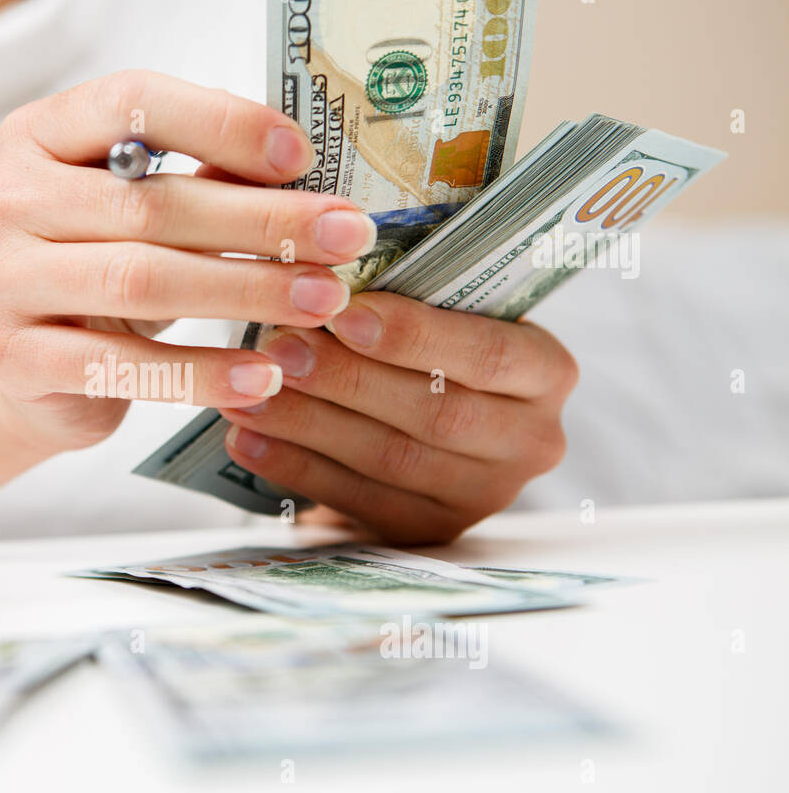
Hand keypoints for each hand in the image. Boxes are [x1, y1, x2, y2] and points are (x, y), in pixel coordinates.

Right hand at [0, 69, 375, 454]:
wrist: (15, 366)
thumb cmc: (93, 272)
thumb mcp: (137, 214)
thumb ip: (200, 180)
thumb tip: (303, 172)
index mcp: (36, 134)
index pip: (132, 103)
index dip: (223, 124)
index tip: (302, 157)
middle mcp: (2, 197)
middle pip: (150, 203)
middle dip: (262, 222)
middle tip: (345, 238)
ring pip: (140, 279)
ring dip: (246, 291)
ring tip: (322, 303)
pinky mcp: (10, 356)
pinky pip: (122, 365)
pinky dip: (202, 373)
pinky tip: (264, 376)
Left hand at [219, 292, 577, 543]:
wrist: (416, 424)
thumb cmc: (422, 345)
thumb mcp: (437, 306)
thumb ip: (404, 286)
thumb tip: (319, 260)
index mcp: (545, 369)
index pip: (488, 354)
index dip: (414, 336)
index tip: (343, 312)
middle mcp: (531, 439)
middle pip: (435, 412)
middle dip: (347, 380)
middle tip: (277, 347)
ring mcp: (484, 494)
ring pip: (391, 459)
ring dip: (310, 423)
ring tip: (248, 391)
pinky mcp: (429, 531)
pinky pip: (358, 500)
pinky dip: (295, 467)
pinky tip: (246, 440)